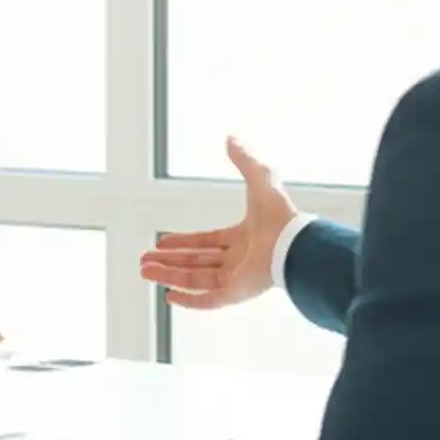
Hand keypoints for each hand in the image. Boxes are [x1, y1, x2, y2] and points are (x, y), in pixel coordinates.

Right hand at [139, 137, 297, 309]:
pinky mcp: (236, 294)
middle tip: (145, 260)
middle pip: (195, 262)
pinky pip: (207, 300)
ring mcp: (236, 279)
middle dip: (168, 261)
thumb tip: (231, 138)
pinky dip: (188, 301)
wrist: (293, 242)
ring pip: (195, 279)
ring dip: (169, 276)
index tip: (162, 242)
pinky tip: (169, 297)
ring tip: (145, 272)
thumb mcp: (259, 178)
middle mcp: (238, 260)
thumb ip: (245, 160)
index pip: (206, 242)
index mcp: (242, 239)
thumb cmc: (280, 213)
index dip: (183, 242)